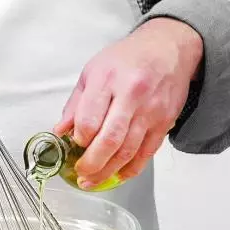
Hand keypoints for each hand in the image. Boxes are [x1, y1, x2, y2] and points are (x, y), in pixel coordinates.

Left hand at [54, 17, 202, 187]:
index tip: (74, 144)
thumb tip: (60, 131)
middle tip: (81, 173)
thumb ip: (76, 103)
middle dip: (92, 163)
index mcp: (108, 80)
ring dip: (108, 171)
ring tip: (92, 181)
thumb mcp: (92, 71)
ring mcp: (151, 111)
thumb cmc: (127, 58)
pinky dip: (131, 169)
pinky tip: (117, 175)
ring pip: (128, 151)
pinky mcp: (165, 122)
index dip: (79, 138)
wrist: (169, 48)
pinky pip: (147, 153)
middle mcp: (131, 96)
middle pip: (110, 140)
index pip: (90, 118)